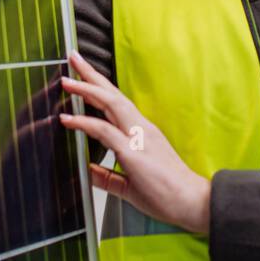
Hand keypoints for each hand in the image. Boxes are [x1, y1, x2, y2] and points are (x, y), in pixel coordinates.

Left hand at [58, 50, 211, 235]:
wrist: (193, 203)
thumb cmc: (168, 193)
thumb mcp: (129, 185)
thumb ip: (107, 177)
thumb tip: (87, 171)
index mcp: (142, 132)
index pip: (117, 102)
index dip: (99, 87)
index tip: (83, 75)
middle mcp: (141, 128)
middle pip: (112, 94)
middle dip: (91, 75)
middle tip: (73, 57)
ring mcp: (139, 137)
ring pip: (110, 103)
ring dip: (87, 89)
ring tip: (67, 80)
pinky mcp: (134, 152)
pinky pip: (105, 131)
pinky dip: (84, 122)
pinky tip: (68, 119)